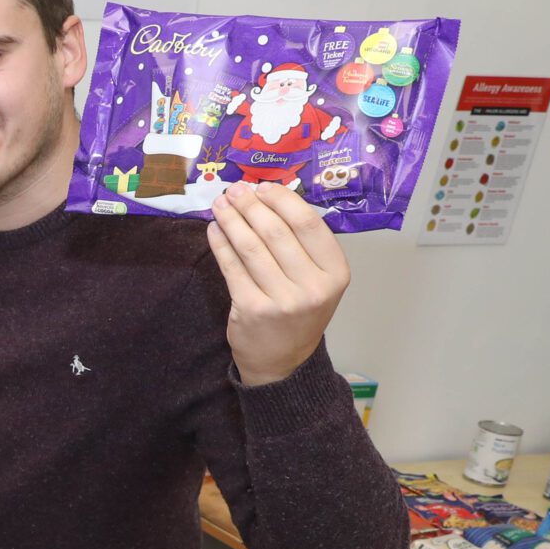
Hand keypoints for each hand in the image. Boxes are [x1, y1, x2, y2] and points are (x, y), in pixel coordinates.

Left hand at [206, 182, 349, 386]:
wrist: (282, 361)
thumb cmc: (299, 312)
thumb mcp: (317, 280)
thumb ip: (302, 245)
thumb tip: (269, 198)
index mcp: (335, 272)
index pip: (308, 224)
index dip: (282, 200)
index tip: (263, 187)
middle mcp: (313, 286)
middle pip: (276, 232)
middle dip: (251, 206)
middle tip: (234, 190)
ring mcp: (282, 300)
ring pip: (251, 247)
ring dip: (232, 220)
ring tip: (219, 204)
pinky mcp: (251, 309)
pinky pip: (232, 267)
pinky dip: (220, 244)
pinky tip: (214, 229)